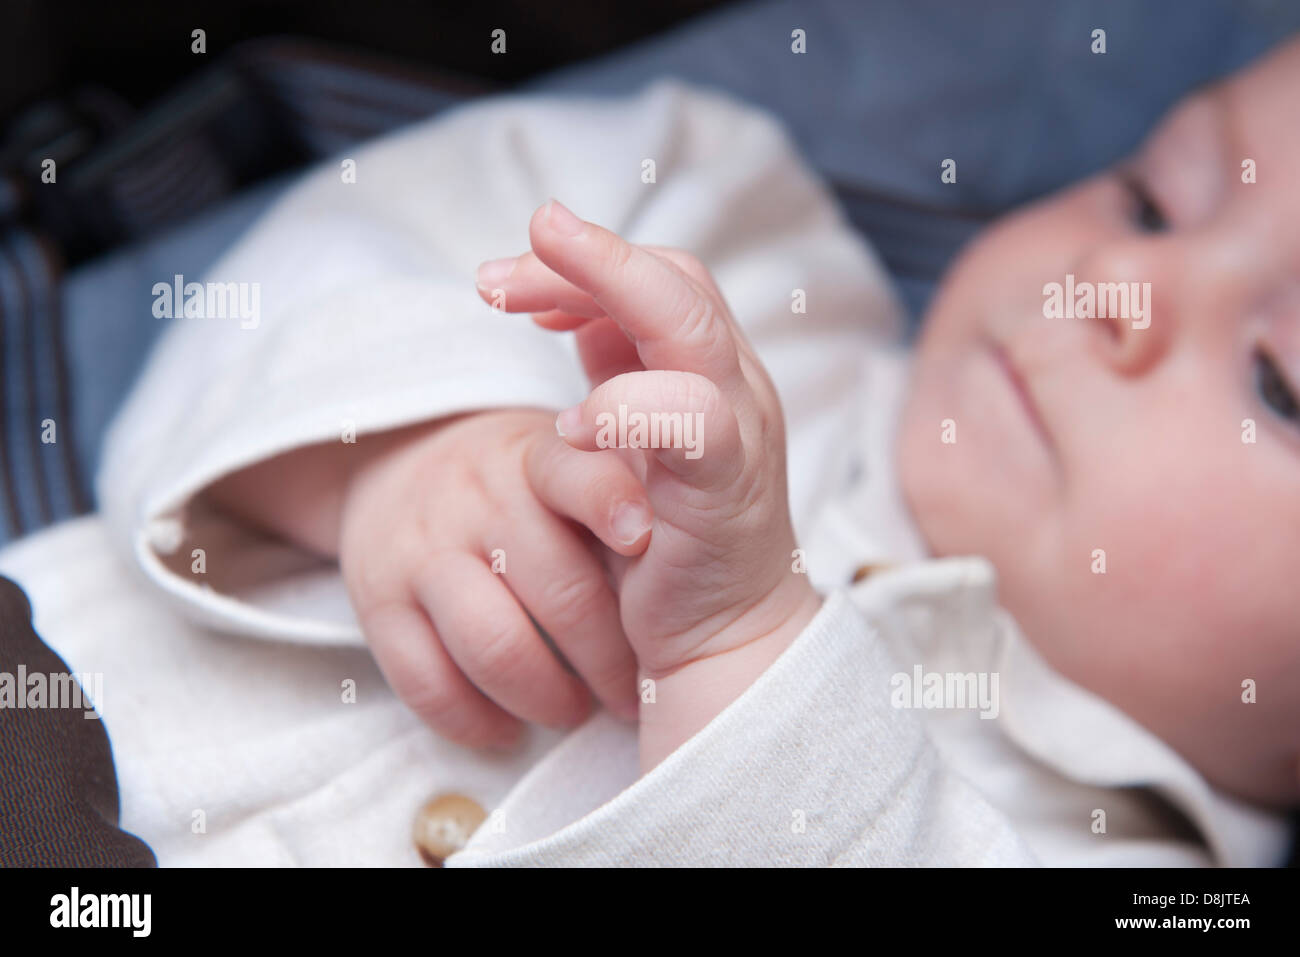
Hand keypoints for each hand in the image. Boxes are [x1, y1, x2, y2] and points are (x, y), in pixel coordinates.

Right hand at [337, 408, 648, 748]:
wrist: (398, 457)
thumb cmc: (521, 482)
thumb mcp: (569, 459)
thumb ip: (624, 483)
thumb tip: (693, 535)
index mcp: (535, 459)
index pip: (575, 476)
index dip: (613, 504)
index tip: (645, 540)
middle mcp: (475, 498)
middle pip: (558, 592)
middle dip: (610, 658)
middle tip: (634, 689)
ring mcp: (421, 550)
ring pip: (495, 648)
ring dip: (550, 698)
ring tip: (576, 710)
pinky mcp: (376, 604)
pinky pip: (428, 685)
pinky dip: (478, 720)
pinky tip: (510, 727)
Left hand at [475, 201, 821, 691]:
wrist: (723, 642)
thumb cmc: (669, 544)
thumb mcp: (632, 441)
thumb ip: (614, 375)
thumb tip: (566, 311)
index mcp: (712, 371)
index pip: (660, 277)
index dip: (587, 264)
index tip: (510, 288)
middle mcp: (736, 387)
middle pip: (676, 278)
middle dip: (583, 257)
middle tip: (492, 275)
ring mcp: (740, 433)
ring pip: (690, 325)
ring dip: (605, 295)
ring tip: (517, 310)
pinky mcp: (728, 490)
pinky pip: (692, 421)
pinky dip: (628, 408)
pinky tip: (573, 429)